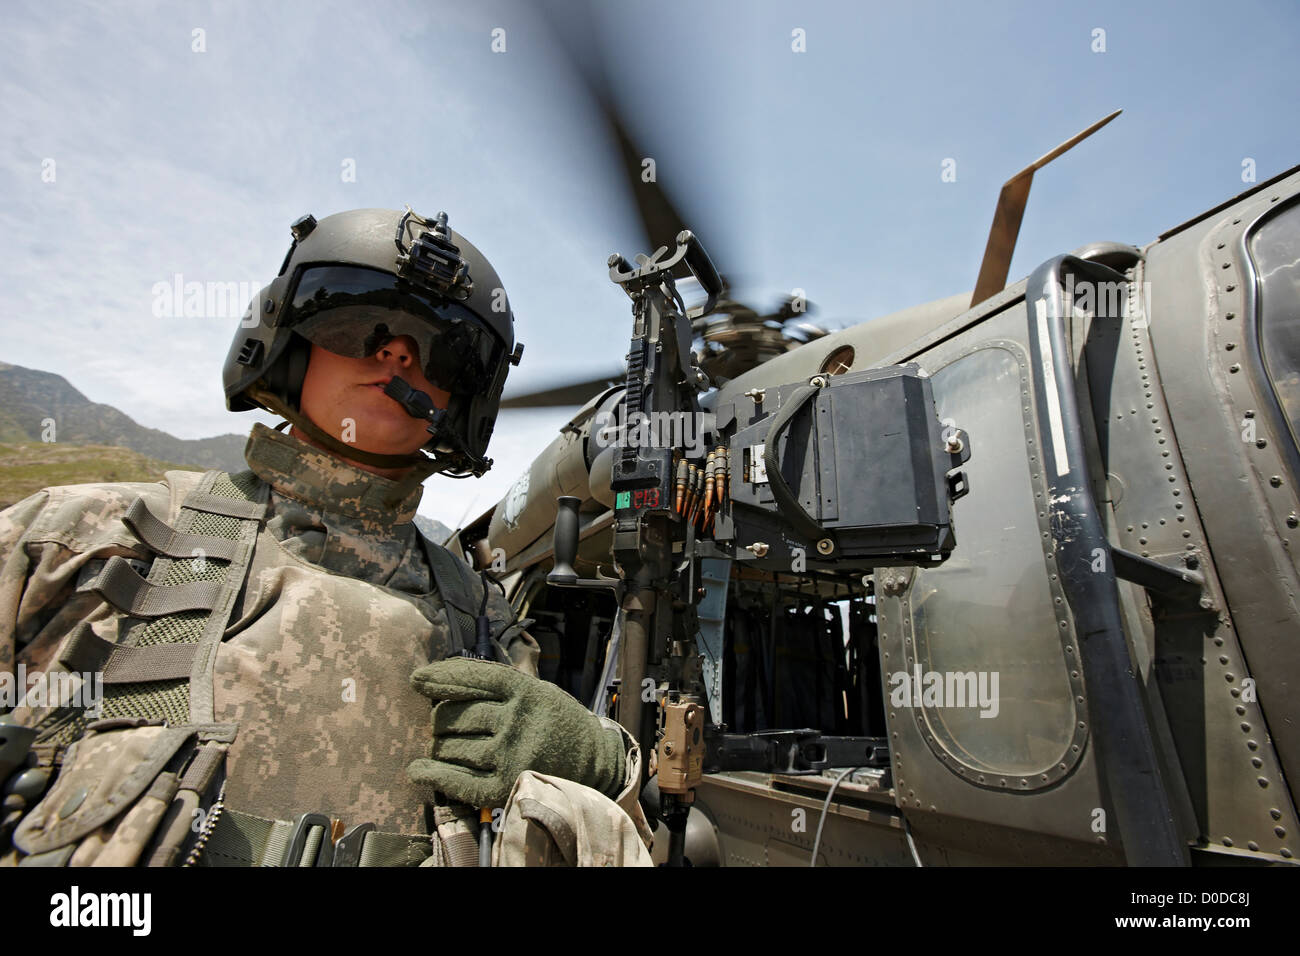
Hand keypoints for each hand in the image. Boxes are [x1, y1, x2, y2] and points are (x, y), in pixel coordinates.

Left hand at [406, 657, 625, 807]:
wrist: (595, 760)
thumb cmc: (556, 721)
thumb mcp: (537, 691)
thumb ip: (499, 685)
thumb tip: (444, 678)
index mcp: (525, 691)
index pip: (473, 678)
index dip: (441, 677)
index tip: (416, 680)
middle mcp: (516, 720)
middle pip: (456, 716)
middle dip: (439, 719)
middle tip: (441, 723)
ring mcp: (510, 754)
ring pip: (452, 748)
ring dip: (439, 747)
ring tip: (442, 745)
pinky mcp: (505, 785)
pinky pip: (458, 781)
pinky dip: (433, 776)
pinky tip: (417, 770)